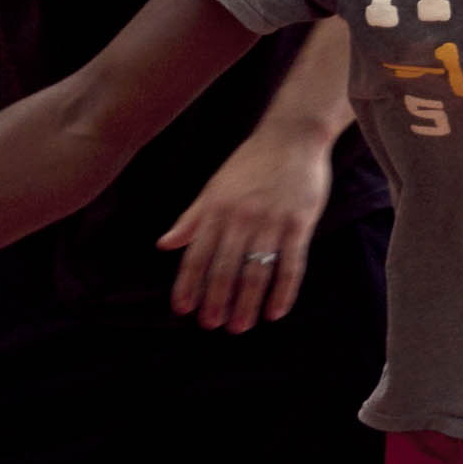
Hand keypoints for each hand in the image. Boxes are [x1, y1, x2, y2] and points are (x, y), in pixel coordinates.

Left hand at [156, 128, 330, 332]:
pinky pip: (290, 265)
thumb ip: (191, 219)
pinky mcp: (298, 224)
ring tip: (240, 327)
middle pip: (225, 268)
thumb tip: (164, 245)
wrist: (292, 136)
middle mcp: (240, 217)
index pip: (197, 254)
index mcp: (216, 209)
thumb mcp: (214, 187)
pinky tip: (275, 313)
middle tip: (212, 325)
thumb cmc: (250, 162)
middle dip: (216, 301)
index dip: (188, 284)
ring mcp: (271, 222)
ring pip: (256, 271)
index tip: (183, 310)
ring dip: (246, 303)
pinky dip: (283, 292)